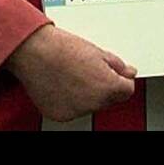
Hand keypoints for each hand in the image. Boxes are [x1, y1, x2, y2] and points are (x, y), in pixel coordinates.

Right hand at [5, 24, 136, 121]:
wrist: (35, 52)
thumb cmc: (63, 48)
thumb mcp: (99, 51)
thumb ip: (118, 66)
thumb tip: (128, 72)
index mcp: (107, 86)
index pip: (127, 91)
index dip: (123, 80)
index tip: (117, 75)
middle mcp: (93, 102)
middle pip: (110, 99)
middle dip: (106, 87)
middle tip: (91, 70)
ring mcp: (76, 110)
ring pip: (91, 105)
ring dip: (88, 95)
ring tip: (75, 75)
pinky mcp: (60, 115)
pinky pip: (73, 110)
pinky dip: (72, 101)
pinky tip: (65, 84)